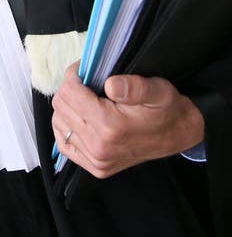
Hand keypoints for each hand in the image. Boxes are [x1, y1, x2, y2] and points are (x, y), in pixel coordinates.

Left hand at [51, 62, 204, 177]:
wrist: (177, 135)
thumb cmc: (166, 109)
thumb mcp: (157, 90)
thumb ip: (134, 87)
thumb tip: (111, 84)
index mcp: (110, 127)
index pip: (69, 93)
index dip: (73, 75)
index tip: (85, 69)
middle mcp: (99, 147)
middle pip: (61, 106)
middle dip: (69, 88)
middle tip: (86, 81)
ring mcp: (95, 160)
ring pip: (59, 122)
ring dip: (67, 106)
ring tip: (85, 97)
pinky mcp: (95, 167)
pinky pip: (64, 143)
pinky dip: (66, 126)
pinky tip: (80, 116)